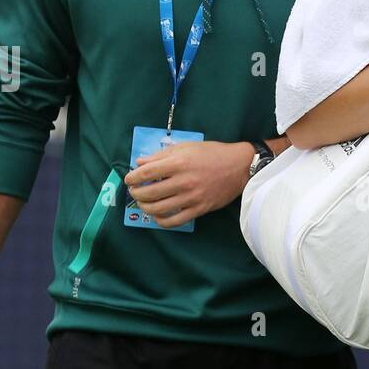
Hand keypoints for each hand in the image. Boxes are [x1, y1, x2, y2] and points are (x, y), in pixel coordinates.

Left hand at [124, 139, 252, 227]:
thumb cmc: (212, 153)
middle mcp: (184, 181)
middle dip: (136, 193)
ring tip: (144, 203)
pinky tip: (158, 215)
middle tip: (135, 191)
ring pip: (158, 209)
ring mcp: (191, 197)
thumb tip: (140, 163)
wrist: (239, 166)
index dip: (133, 178)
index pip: (146, 173)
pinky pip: (174, 221)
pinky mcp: (199, 209)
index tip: (129, 179)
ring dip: (146, 207)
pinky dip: (161, 220)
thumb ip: (162, 155)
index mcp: (179, 162)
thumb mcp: (186, 147)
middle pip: (149, 193)